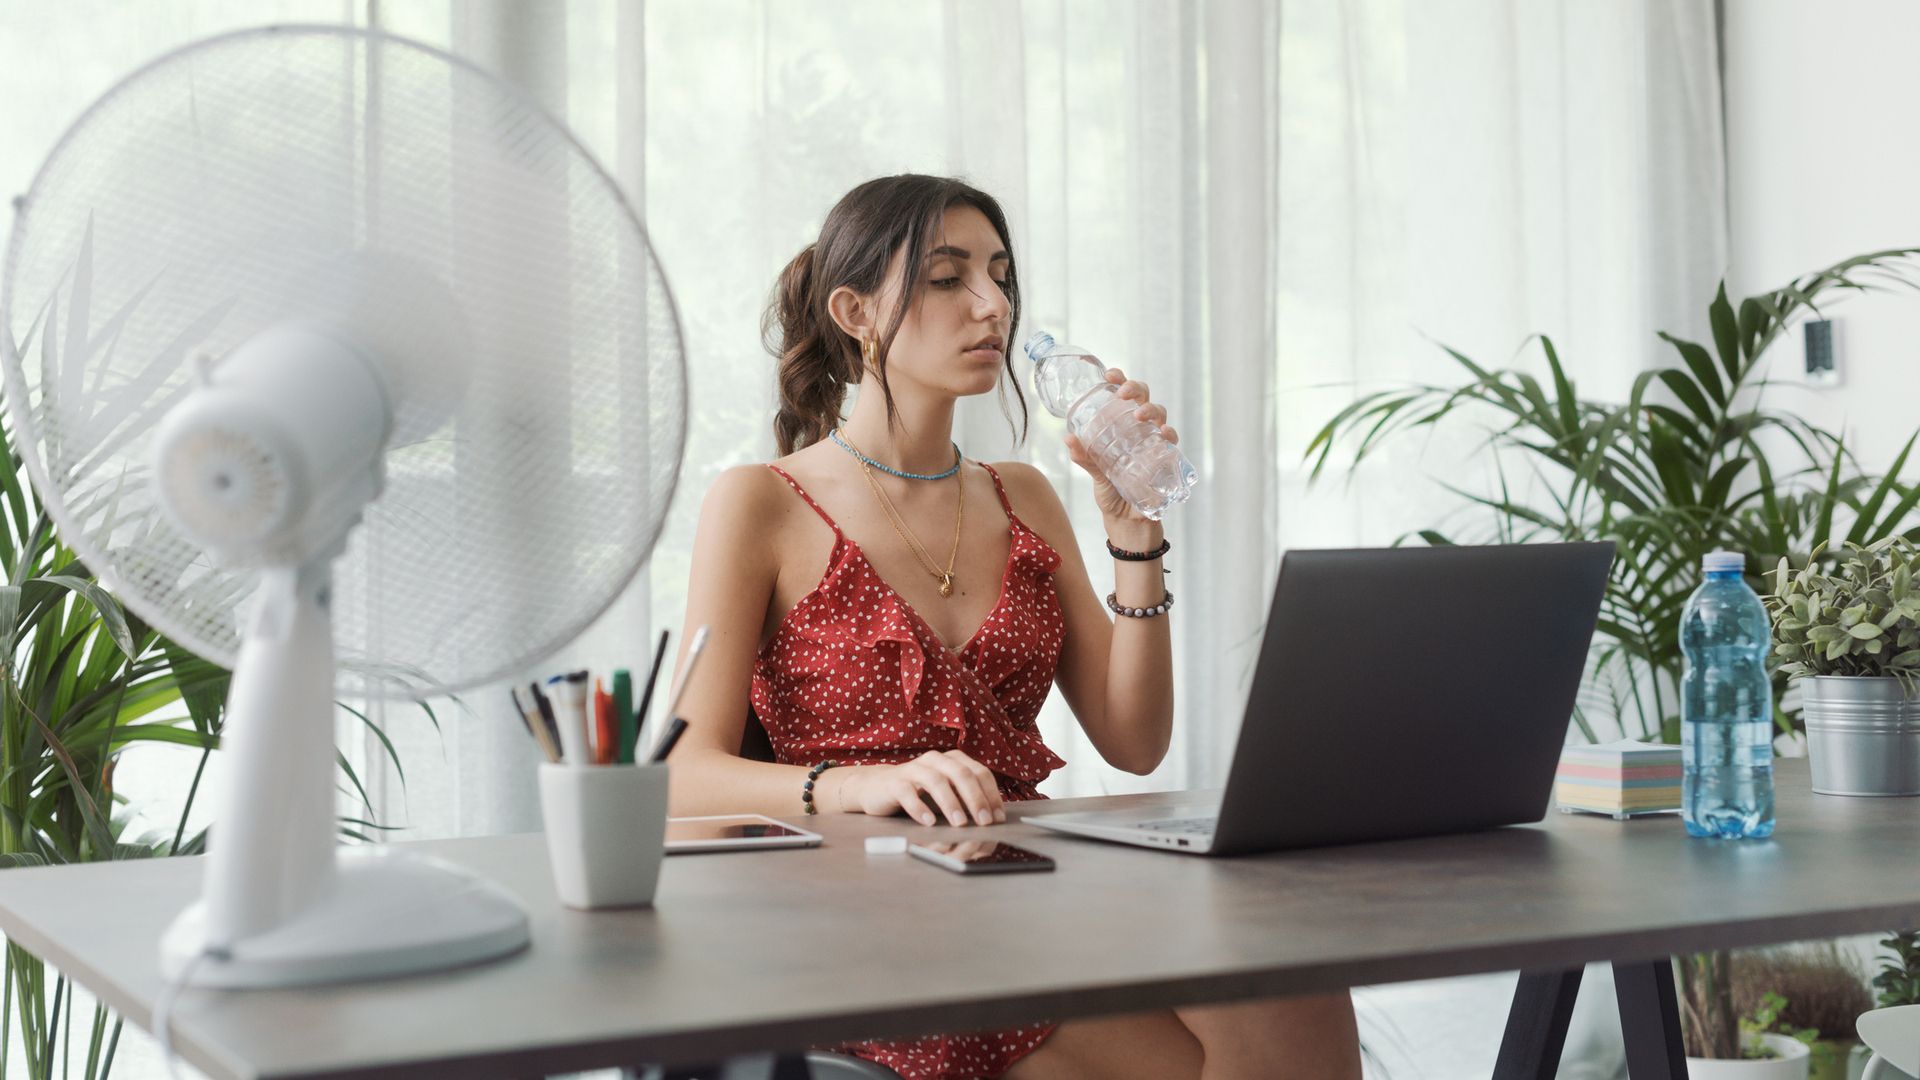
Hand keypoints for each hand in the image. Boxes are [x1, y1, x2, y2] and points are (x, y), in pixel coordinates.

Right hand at [832, 750, 1005, 825]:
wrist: (877, 789)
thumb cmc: (919, 793)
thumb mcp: (946, 793)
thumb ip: (966, 801)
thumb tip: (993, 820)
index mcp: (953, 760)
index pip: (979, 772)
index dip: (991, 794)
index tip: (997, 818)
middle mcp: (935, 760)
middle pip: (961, 774)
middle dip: (975, 799)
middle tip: (984, 822)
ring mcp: (913, 769)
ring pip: (936, 781)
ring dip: (950, 803)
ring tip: (959, 823)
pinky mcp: (894, 782)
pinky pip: (907, 792)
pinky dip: (919, 808)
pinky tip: (929, 822)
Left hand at [1063, 368, 1179, 525]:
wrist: (1127, 520)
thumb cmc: (1111, 491)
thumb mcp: (1095, 473)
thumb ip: (1084, 457)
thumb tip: (1068, 438)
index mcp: (1120, 425)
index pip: (1122, 395)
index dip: (1119, 380)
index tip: (1108, 375)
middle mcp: (1139, 428)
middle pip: (1143, 397)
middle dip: (1135, 389)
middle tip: (1123, 394)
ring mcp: (1154, 441)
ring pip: (1159, 414)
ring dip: (1151, 410)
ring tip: (1140, 415)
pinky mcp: (1166, 457)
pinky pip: (1172, 441)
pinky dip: (1169, 434)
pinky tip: (1164, 433)